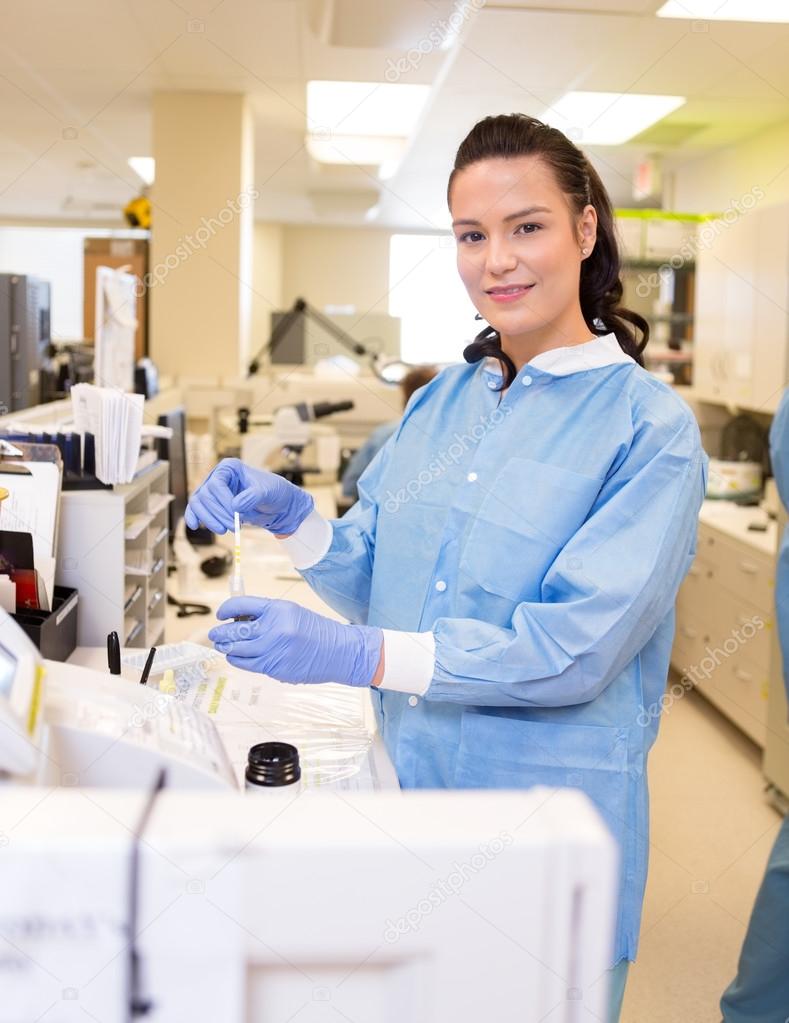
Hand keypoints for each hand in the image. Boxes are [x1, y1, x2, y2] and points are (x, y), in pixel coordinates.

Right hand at [185, 459, 312, 535]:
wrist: (278, 504)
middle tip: (234, 528)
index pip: (216, 484)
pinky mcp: (212, 504)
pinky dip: (194, 517)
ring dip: (209, 519)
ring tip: (224, 530)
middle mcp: (218, 476)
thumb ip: (252, 497)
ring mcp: (213, 490)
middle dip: (218, 514)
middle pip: (205, 495)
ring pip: (198, 503)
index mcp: (230, 467)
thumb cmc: (274, 492)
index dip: (224, 502)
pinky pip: (197, 509)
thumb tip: (235, 506)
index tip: (237, 516)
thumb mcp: (267, 492)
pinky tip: (194, 525)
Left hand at [209, 596, 383, 686]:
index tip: (221, 614)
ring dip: (225, 647)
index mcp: (278, 610)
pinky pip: (247, 664)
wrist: (338, 651)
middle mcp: (274, 629)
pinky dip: (237, 659)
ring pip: (237, 649)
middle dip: (220, 632)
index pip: (241, 605)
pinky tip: (235, 656)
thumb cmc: (315, 630)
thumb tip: (237, 620)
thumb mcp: (291, 613)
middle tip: (214, 633)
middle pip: (235, 630)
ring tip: (222, 645)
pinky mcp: (274, 668)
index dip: (226, 609)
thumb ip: (266, 615)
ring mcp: (273, 650)